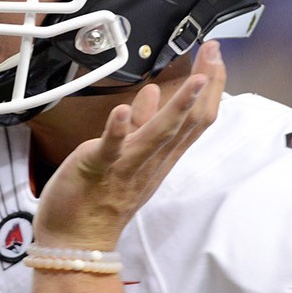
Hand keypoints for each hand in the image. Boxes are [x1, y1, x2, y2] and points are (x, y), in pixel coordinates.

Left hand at [33, 42, 225, 251]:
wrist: (75, 240)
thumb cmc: (97, 197)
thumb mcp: (126, 156)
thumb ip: (140, 124)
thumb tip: (153, 92)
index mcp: (160, 157)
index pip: (195, 121)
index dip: (210, 89)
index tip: (216, 58)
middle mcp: (152, 162)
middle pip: (189, 125)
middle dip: (205, 87)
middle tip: (214, 52)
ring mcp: (127, 166)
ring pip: (161, 136)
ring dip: (179, 107)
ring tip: (195, 79)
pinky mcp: (99, 169)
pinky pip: (111, 150)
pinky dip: (118, 130)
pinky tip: (123, 109)